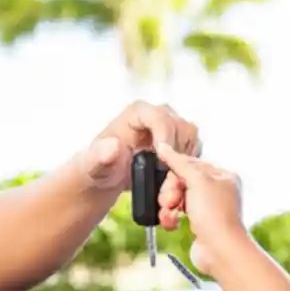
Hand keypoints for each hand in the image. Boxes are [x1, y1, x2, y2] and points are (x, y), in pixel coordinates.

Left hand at [78, 100, 200, 191]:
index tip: (161, 158)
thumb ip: (99, 156)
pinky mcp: (180, 141)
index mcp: (137, 112)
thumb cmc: (100, 168)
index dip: (165, 135)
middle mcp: (157, 114)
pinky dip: (188, 164)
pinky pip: (194, 148)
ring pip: (191, 137)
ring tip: (167, 178)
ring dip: (184, 160)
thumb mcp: (94, 165)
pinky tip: (173, 177)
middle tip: (165, 175)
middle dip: (176, 153)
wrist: (109, 177)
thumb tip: (113, 145)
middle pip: (180, 126)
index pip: (159, 115)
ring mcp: (171, 127)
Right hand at [154, 142, 248, 274]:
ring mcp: (206, 207)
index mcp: (221, 176)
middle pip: (180, 180)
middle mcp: (215, 190)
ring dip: (168, 205)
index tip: (171, 179)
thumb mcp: (197, 181)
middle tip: (172, 200)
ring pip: (176, 197)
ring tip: (171, 213)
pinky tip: (172, 223)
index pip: (191, 164)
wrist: (220, 250)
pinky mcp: (197, 223)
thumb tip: (163, 146)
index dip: (176, 171)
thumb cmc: (215, 214)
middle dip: (171, 191)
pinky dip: (170, 217)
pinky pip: (176, 213)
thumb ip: (178, 162)